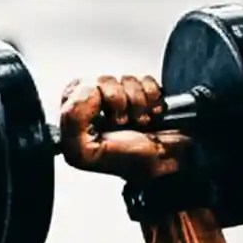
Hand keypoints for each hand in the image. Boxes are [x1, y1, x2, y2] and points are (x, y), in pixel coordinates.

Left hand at [58, 75, 192, 183]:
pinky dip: (152, 96)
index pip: (77, 87)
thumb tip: (87, 90)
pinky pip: (146, 79)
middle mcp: (98, 108)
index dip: (93, 95)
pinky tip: (151, 113)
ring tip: (139, 121)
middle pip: (103, 80)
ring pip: (125, 79)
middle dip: (118, 101)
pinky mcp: (146, 94)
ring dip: (138, 102)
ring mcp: (124, 100)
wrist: (171, 163)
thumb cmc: (131, 162)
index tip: (104, 113)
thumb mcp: (86, 152)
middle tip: (123, 122)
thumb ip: (72, 121)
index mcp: (78, 120)